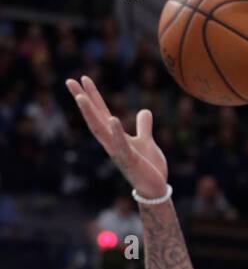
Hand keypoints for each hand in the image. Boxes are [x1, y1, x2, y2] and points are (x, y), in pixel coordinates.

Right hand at [66, 76, 167, 199]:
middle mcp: (112, 143)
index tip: (82, 79)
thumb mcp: (147, 142)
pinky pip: (122, 145)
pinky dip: (116, 133)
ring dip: (90, 115)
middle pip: (94, 118)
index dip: (92, 96)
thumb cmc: (149, 167)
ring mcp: (118, 152)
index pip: (101, 113)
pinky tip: (113, 118)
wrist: (155, 190)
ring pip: (100, 131)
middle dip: (82, 100)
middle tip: (70, 81)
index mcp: (115, 137)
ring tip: (81, 97)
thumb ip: (143, 126)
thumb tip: (145, 110)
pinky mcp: (130, 161)